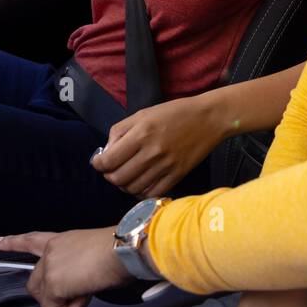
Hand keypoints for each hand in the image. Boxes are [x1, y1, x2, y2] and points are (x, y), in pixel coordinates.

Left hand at [0, 226, 131, 306]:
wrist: (122, 249)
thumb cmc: (119, 248)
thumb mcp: (92, 253)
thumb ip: (78, 267)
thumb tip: (81, 287)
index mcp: (61, 240)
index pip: (31, 240)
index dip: (12, 242)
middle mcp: (51, 251)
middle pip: (35, 284)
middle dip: (51, 296)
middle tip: (78, 292)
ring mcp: (49, 268)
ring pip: (46, 300)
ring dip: (65, 303)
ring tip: (87, 290)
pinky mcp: (53, 285)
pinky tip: (85, 295)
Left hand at [92, 93, 228, 197]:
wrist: (208, 118)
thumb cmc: (174, 113)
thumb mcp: (142, 114)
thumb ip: (120, 131)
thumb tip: (106, 151)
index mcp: (141, 134)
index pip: (109, 160)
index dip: (98, 164)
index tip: (98, 162)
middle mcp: (152, 152)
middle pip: (118, 178)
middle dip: (109, 176)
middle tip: (111, 170)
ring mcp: (166, 166)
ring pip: (133, 189)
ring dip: (124, 186)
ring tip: (126, 177)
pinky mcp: (177, 176)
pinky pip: (152, 193)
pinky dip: (141, 193)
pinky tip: (140, 184)